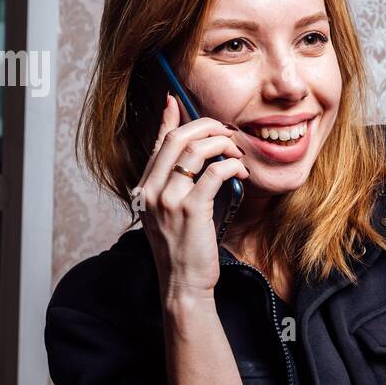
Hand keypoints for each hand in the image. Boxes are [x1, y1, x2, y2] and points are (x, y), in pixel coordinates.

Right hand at [137, 93, 249, 304]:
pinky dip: (231, 165)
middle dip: (205, 127)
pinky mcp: (190, 210)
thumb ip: (179, 183)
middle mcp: (150, 191)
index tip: (177, 100)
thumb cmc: (184, 248)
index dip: (169, 118)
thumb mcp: (172, 212)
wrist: (183, 284)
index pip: (156, 143)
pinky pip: (214, 173)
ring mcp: (168, 200)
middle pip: (175, 138)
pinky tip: (241, 169)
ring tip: (237, 151)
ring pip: (194, 151)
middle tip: (226, 131)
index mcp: (144, 189)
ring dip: (221, 144)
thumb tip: (195, 154)